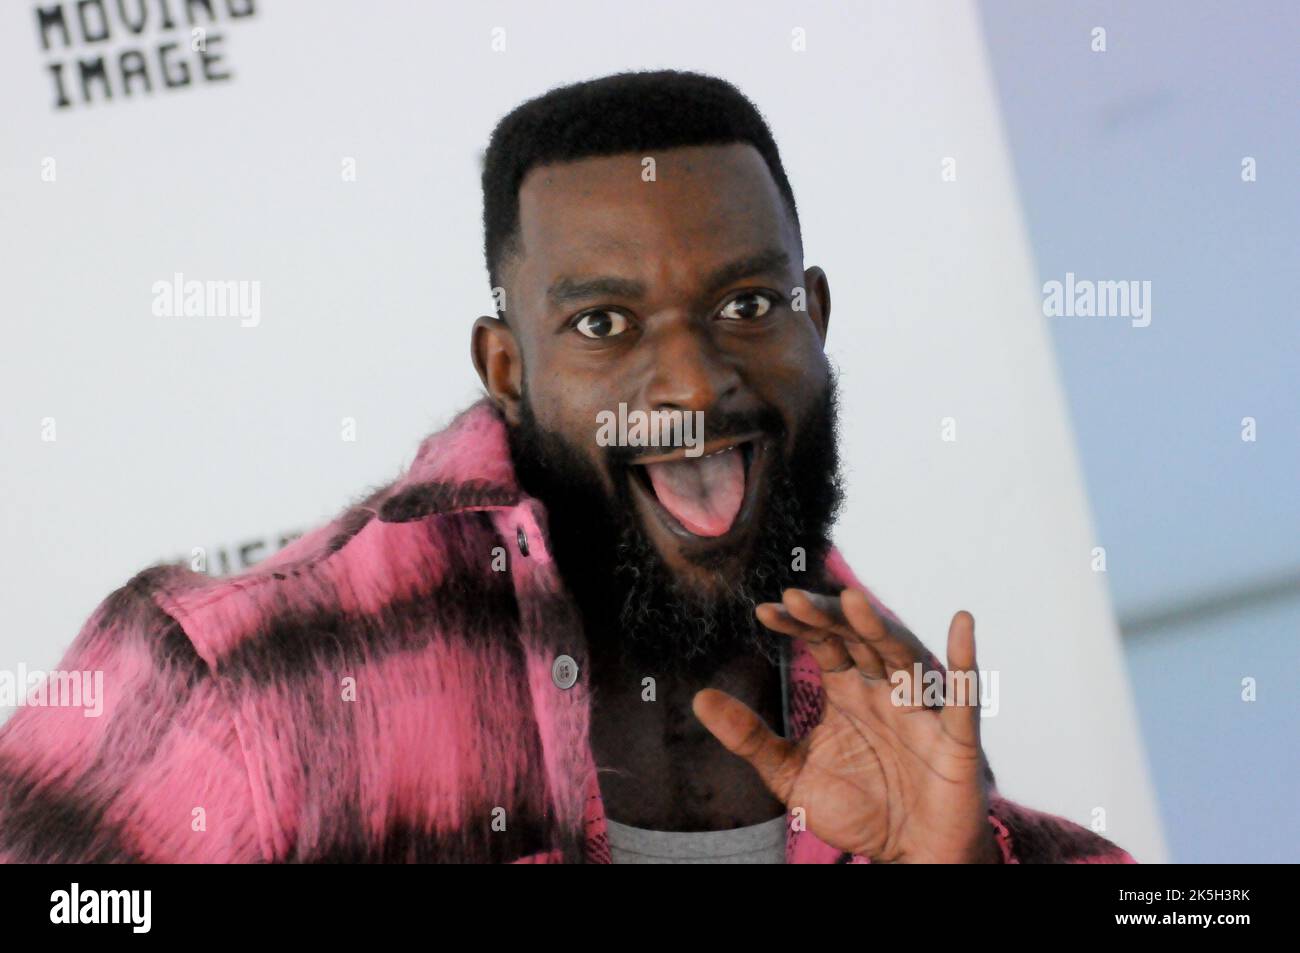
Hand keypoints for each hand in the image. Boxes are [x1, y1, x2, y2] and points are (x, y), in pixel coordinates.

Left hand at [693, 588, 999, 862]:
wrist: (909, 857)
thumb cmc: (859, 808)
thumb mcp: (790, 774)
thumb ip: (750, 737)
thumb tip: (699, 699)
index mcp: (848, 691)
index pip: (823, 642)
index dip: (798, 624)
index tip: (765, 611)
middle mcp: (883, 689)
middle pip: (858, 638)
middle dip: (830, 616)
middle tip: (796, 597)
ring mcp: (919, 708)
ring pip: (901, 656)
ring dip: (879, 628)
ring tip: (854, 601)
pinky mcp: (954, 737)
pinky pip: (963, 695)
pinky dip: (965, 659)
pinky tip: (962, 623)